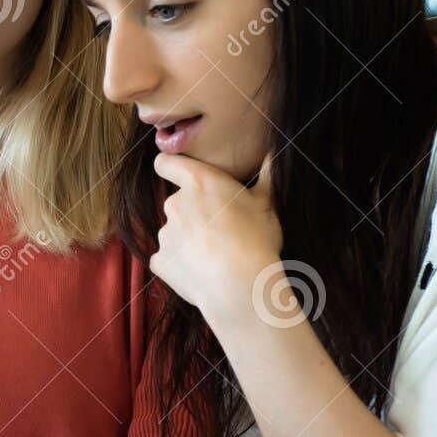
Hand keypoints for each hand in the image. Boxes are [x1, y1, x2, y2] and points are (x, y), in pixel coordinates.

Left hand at [149, 153, 282, 328]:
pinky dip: (181, 264)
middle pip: (178, 203)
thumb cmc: (257, 241)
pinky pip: (169, 259)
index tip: (178, 173)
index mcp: (199, 183)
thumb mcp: (268, 203)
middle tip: (221, 230)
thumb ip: (267, 173)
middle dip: (193, 213)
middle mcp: (175, 204)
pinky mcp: (160, 261)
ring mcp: (165, 234)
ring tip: (216, 256)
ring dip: (189, 240)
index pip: (166, 163)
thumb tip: (275, 149)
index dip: (170, 167)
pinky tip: (203, 272)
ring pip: (175, 232)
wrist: (241, 287)